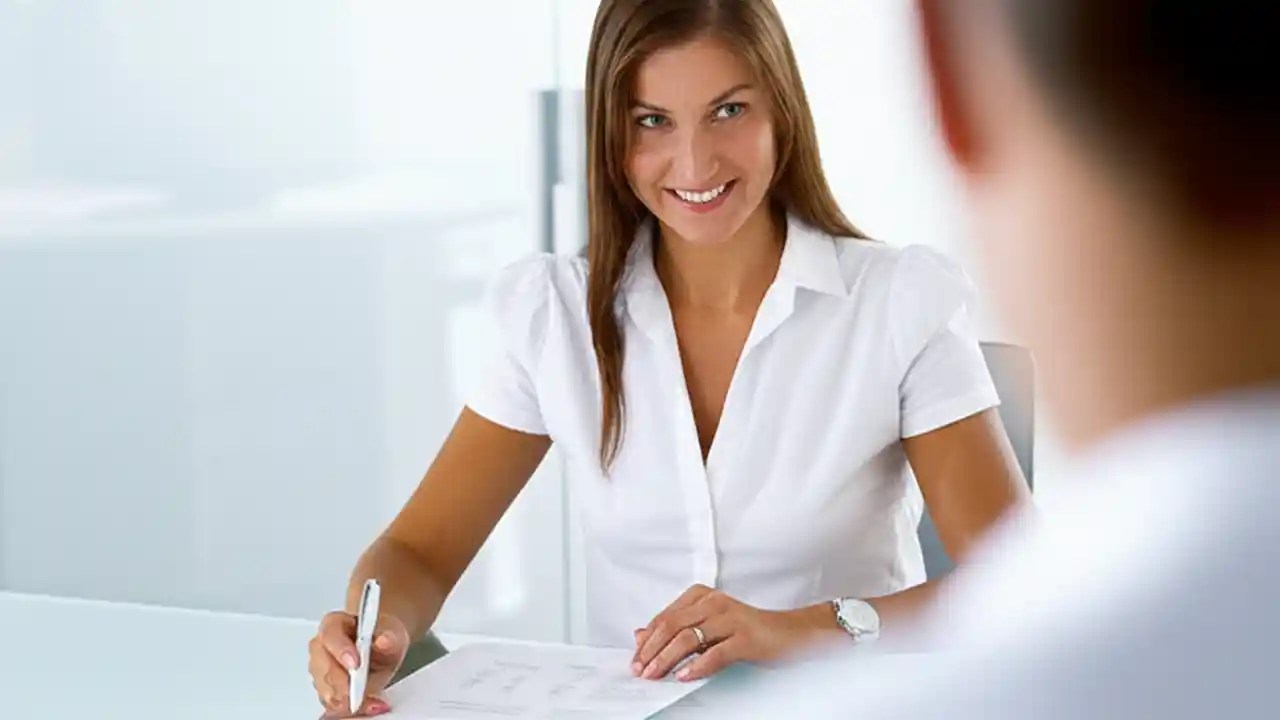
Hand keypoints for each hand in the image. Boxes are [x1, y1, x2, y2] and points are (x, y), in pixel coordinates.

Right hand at [308, 610, 410, 716]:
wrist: (382, 648)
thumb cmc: (382, 636)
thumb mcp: (393, 633)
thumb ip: (389, 636)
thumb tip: (384, 640)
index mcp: (334, 625)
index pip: (330, 635)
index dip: (341, 650)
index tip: (355, 664)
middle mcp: (321, 646)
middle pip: (323, 668)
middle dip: (343, 683)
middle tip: (363, 692)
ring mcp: (319, 669)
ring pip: (325, 689)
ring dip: (346, 699)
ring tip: (371, 702)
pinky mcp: (325, 689)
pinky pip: (331, 704)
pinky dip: (348, 708)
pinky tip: (366, 706)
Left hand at [631, 584, 833, 682]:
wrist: (789, 633)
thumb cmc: (746, 631)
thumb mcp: (707, 628)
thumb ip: (677, 629)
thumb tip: (640, 636)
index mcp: (701, 596)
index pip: (664, 618)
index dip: (647, 640)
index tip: (636, 659)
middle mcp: (714, 602)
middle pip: (672, 626)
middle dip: (652, 650)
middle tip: (640, 670)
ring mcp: (730, 618)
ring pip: (689, 638)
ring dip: (667, 659)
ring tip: (656, 675)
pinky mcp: (745, 636)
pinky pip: (716, 652)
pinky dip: (697, 666)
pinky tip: (684, 676)